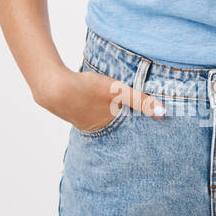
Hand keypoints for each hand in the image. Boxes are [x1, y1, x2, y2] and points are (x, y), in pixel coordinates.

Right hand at [40, 67, 166, 131]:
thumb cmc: (87, 89)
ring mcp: (75, 119)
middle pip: (107, 124)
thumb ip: (140, 101)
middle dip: (114, 120)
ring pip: (92, 117)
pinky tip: (83, 97)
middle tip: (121, 116)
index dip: (128, 125)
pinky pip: (79, 109)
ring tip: (103, 106)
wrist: (53, 86)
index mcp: (104, 126)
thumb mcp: (118, 91)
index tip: (135, 125)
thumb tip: (163, 113)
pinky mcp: (65, 109)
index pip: (122, 129)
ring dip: (97, 112)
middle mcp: (90, 128)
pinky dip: (83, 105)